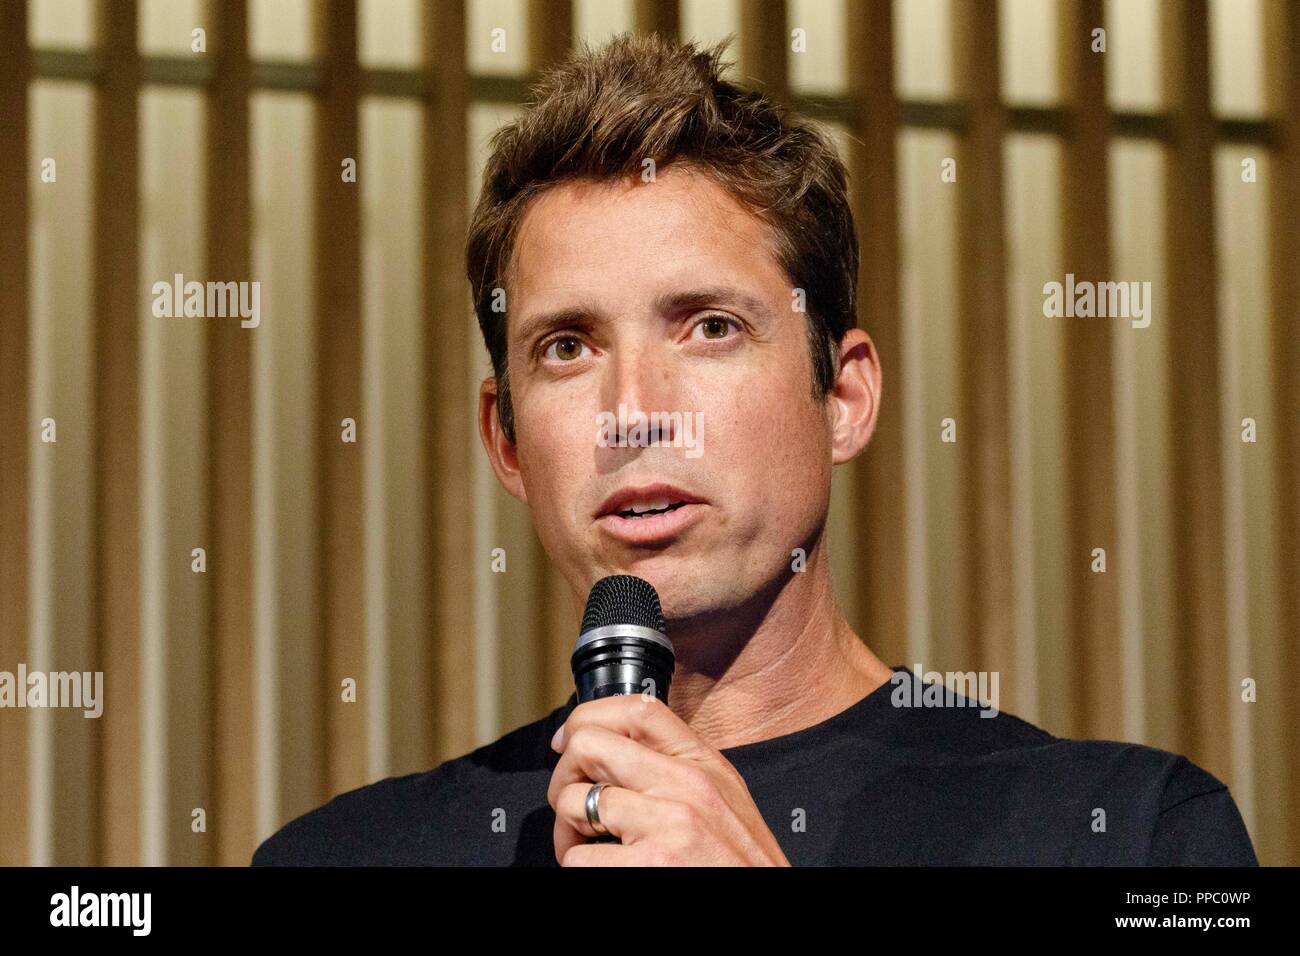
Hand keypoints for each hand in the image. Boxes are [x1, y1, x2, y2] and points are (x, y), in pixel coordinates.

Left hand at [546, 693, 790, 865]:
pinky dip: (581, 868)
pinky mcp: (648, 864)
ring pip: (572, 801)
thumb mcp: (724, 800)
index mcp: (704, 764)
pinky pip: (577, 859)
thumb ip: (680, 770)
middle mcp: (686, 785)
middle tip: (574, 808)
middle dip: (564, 777)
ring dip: (568, 832)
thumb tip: (619, 752)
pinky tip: (606, 872)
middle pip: (589, 745)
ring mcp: (667, 823)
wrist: (773, 908)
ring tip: (589, 848)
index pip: (638, 709)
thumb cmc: (741, 867)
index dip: (588, 716)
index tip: (568, 740)